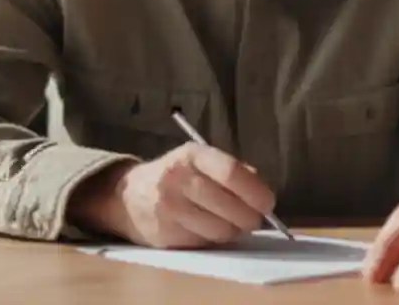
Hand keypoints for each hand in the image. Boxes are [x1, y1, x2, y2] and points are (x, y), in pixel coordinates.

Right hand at [69, 143, 275, 248]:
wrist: (130, 195)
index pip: (231, 172)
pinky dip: (215, 239)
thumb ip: (234, 170)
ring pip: (220, 230)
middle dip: (251, 217)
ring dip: (234, 231)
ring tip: (232, 223)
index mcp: (192, 155)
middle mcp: (178, 179)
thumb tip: (262, 192)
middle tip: (256, 218)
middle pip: (229, 206)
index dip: (256, 191)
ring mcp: (170, 208)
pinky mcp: (165, 234)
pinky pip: (205, 243)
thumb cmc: (177, 175)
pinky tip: (209, 228)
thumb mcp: (201, 160)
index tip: (269, 203)